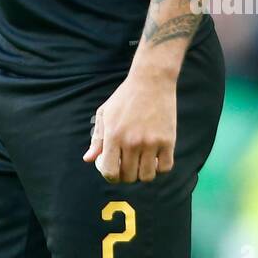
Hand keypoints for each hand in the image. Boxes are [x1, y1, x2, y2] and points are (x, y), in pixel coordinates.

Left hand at [83, 68, 175, 183]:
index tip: (113, 168)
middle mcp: (132, 142)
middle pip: (129, 177)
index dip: (110, 175)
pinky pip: (165, 168)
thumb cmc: (125, 97)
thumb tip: (89, 159)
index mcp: (114, 136)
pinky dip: (160, 167)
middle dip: (126, 174)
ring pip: (147, 176)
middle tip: (127, 164)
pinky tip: (155, 157)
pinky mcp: (168, 141)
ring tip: (141, 161)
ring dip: (143, 173)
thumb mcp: (105, 113)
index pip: (110, 172)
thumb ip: (97, 138)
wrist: (151, 81)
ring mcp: (151, 142)